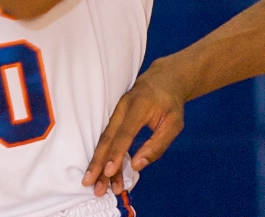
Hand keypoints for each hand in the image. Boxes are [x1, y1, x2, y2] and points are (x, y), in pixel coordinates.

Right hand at [82, 60, 185, 195]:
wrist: (163, 79)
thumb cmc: (170, 103)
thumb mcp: (173, 124)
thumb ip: (156, 145)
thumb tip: (137, 165)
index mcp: (138, 106)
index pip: (124, 133)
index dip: (116, 153)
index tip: (109, 172)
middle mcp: (122, 108)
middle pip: (107, 138)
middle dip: (98, 163)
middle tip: (91, 184)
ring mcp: (115, 111)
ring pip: (105, 140)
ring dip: (99, 163)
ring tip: (96, 185)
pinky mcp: (114, 117)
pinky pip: (108, 137)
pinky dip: (104, 155)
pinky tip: (103, 172)